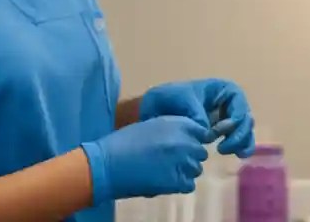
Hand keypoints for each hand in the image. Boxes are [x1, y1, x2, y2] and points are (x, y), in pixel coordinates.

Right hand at [80, 116, 210, 203]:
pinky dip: (180, 184)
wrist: (108, 164)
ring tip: (166, 171)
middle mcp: (184, 141)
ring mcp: (182, 162)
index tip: (184, 145)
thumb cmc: (123, 142)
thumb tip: (182, 138)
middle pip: (200, 152)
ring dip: (185, 170)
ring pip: (196, 168)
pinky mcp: (177, 182)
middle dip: (189, 155)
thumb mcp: (149, 126)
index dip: (193, 139)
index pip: (201, 131)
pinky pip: (189, 184)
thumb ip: (169, 130)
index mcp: (175, 124)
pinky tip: (165, 181)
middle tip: (171, 160)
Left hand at [139, 78, 255, 156]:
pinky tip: (231, 154)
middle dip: (239, 135)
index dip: (234, 117)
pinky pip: (239, 140)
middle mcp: (229, 102)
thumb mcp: (180, 99)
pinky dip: (239, 148)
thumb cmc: (168, 98)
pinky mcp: (224, 132)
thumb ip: (195, 113)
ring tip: (224, 152)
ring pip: (245, 131)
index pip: (239, 101)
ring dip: (242, 143)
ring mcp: (228, 117)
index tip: (218, 130)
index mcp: (222, 89)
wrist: (155, 111)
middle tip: (222, 149)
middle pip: (245, 118)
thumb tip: (209, 133)